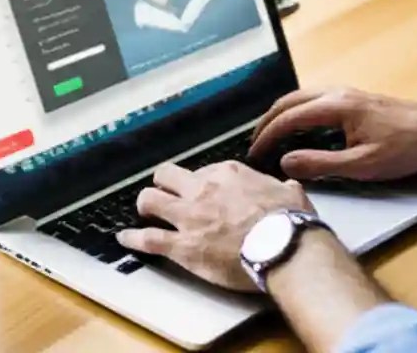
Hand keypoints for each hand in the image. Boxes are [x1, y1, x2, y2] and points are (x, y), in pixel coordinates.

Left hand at [117, 161, 313, 291]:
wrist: (283, 246)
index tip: (201, 189)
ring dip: (146, 205)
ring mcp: (189, 216)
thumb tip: (287, 188)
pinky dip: (133, 238)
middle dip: (164, 184)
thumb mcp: (291, 194)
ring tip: (143, 211)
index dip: (200, 181)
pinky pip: (148, 238)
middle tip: (165, 194)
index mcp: (229, 175)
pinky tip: (125, 237)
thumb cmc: (289, 222)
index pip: (203, 170)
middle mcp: (203, 189)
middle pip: (167, 176)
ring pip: (150, 200)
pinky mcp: (182, 245)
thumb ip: (283, 189)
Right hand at [250, 87, 416, 180]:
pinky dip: (297, 111)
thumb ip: (321, 164)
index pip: (288, 118)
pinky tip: (300, 127)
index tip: (254, 155)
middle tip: (254, 145)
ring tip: (270, 135)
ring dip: (281, 114)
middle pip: (289, 101)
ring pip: (302, 97)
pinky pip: (314, 99)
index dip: (266, 136)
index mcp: (336, 106)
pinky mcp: (356, 99)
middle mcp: (338, 93)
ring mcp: (347, 93)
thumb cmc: (406, 148)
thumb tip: (285, 161)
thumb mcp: (362, 165)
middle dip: (267, 122)